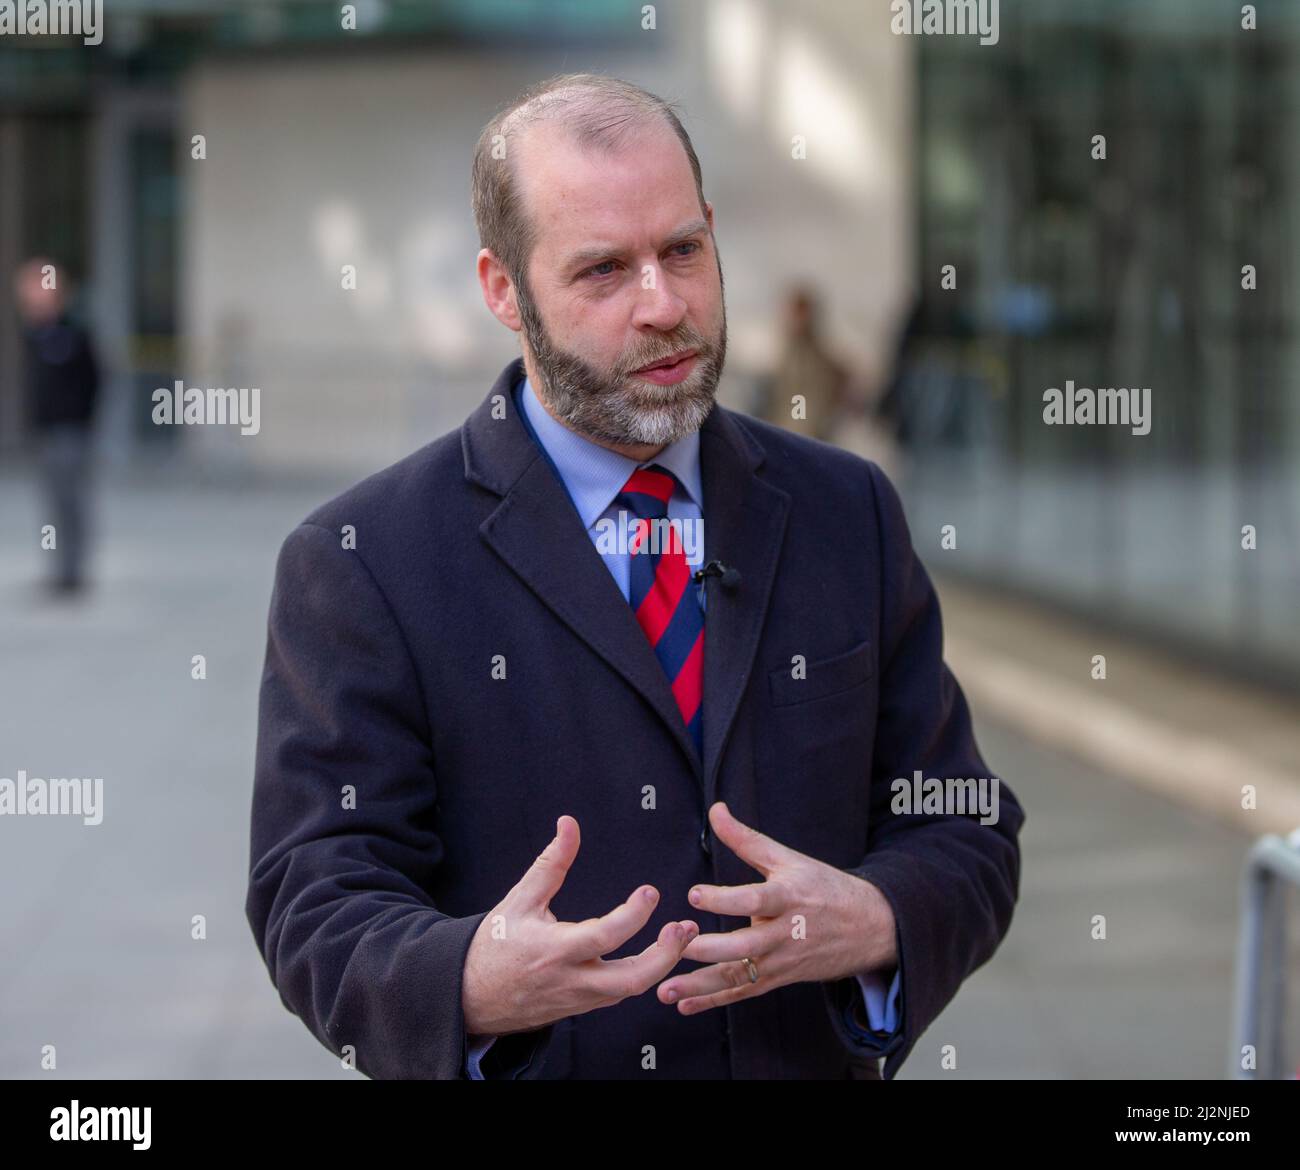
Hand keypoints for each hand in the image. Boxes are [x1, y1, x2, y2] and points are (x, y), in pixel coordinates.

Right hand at [462, 815, 699, 1035]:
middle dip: (665, 955)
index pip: (604, 937)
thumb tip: (570, 824)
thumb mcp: (519, 899)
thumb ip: (551, 863)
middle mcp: (571, 979)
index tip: (650, 892)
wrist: (470, 996)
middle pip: (630, 980)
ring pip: (631, 991)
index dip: (633, 916)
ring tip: (682, 935)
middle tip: (685, 927)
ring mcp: (580, 998)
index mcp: (554, 950)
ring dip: (662, 964)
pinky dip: (642, 975)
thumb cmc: (494, 944)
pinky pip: (618, 995)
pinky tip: (657, 953)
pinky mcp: (583, 1007)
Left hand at [656, 801, 895, 1014]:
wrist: (869, 928)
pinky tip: (684, 1004)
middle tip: (677, 943)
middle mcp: (785, 933)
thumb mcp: (788, 859)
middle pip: (745, 946)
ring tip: (666, 988)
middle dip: (710, 948)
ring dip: (701, 985)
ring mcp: (781, 961)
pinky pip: (743, 992)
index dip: (725, 898)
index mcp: (787, 898)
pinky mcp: (778, 979)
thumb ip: (747, 839)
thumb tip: (716, 810)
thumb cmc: (823, 887)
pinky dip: (714, 1001)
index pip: (754, 900)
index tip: (694, 894)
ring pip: (739, 976)